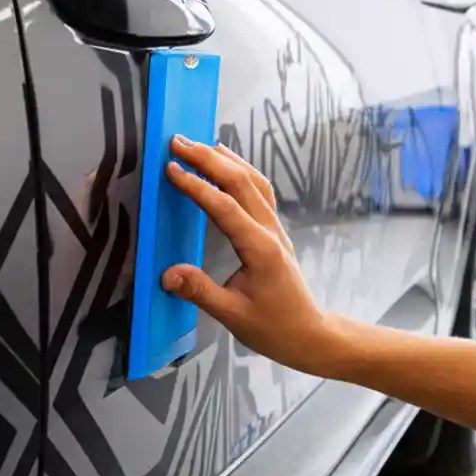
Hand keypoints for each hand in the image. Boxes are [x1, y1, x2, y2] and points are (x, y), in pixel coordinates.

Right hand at [162, 135, 338, 375]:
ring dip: (226, 159)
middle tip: (177, 141)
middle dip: (208, 158)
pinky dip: (240, 170)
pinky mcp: (274, 231)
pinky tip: (226, 164)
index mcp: (260, 249)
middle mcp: (270, 231)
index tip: (171, 169)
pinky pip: (259, 190)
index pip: (225, 207)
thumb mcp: (233, 316)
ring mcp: (275, 228)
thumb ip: (200, 292)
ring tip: (198, 144)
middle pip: (240, 182)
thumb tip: (167, 275)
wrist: (309, 334)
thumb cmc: (274, 328)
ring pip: (253, 181)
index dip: (196, 186)